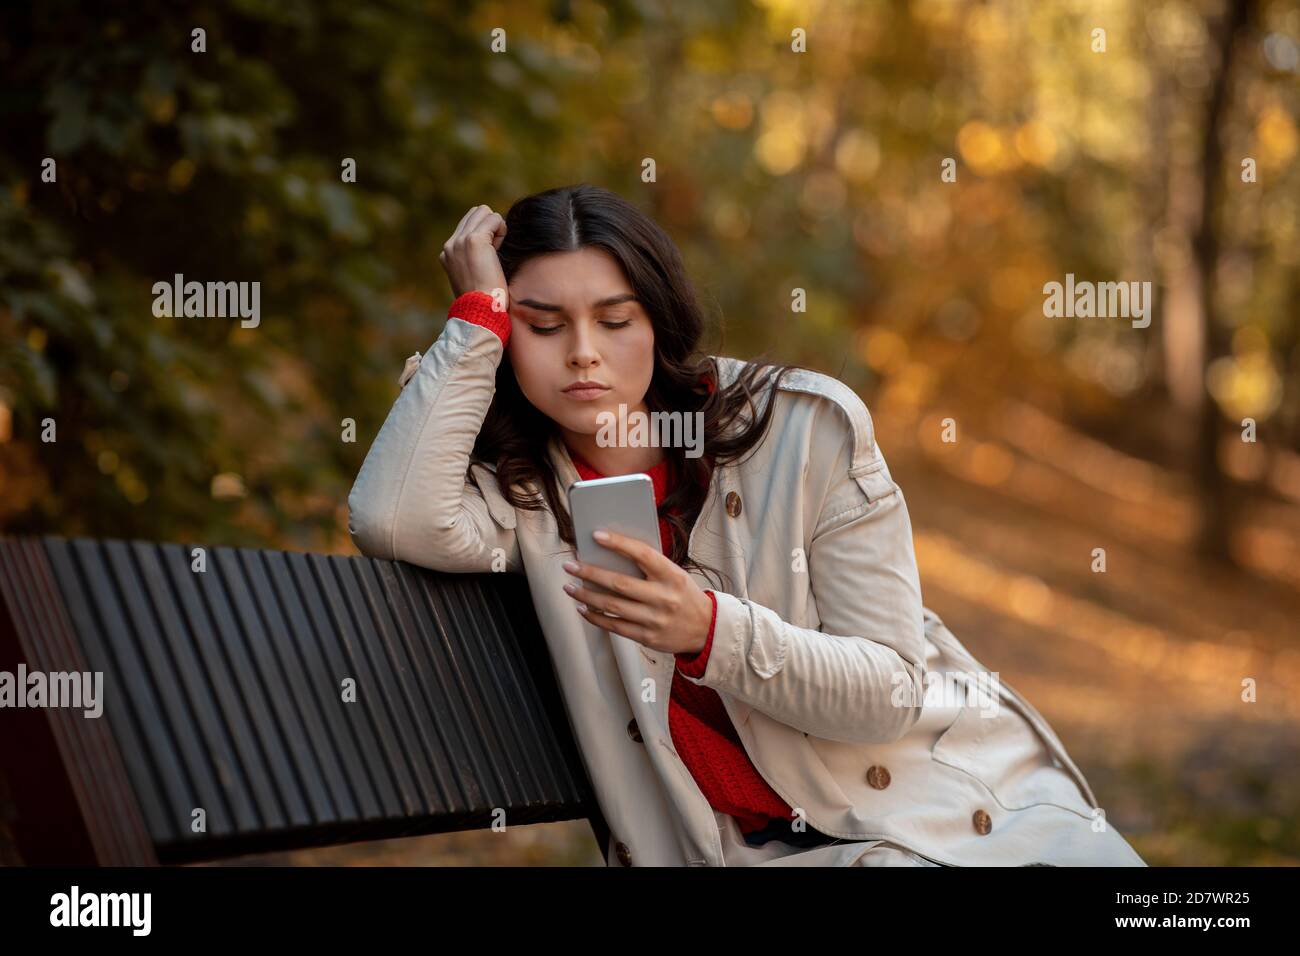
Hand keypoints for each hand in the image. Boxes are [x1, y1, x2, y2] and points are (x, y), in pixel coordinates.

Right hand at [438, 204, 508, 309]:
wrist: (481, 311)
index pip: (468, 224)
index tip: (489, 257)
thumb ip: (474, 259)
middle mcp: (450, 245)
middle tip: (496, 251)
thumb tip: (491, 246)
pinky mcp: (474, 241)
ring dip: (495, 226)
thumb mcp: (473, 277)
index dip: (485, 234)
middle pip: (475, 212)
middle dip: (490, 226)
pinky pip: (494, 218)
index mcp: (447, 253)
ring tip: (497, 250)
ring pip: (483, 211)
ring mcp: (460, 241)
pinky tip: (500, 249)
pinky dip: (501, 230)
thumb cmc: (484, 300)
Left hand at [562, 529, 713, 655]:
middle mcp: (663, 597)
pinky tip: (583, 607)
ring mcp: (655, 619)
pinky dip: (595, 616)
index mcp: (672, 575)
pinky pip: (614, 626)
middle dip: (590, 573)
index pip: (642, 554)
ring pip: (612, 606)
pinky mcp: (647, 637)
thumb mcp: (675, 575)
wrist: (706, 629)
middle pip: (619, 583)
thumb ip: (650, 567)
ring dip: (586, 595)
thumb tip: (612, 555)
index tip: (596, 536)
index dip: (618, 544)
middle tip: (570, 566)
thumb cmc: (685, 596)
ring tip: (570, 587)